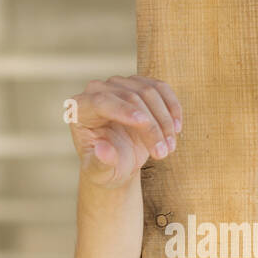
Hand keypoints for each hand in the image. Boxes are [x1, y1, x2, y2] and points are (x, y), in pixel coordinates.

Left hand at [67, 76, 181, 188]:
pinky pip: (161, 89)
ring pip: (149, 92)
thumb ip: (100, 163)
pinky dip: (172, 108)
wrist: (118, 163)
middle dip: (150, 126)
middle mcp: (97, 90)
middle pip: (129, 98)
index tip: (144, 124)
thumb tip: (103, 150)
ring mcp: (120, 84)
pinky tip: (177, 129)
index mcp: (80, 109)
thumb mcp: (100, 173)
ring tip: (169, 148)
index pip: (102, 101)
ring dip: (164, 121)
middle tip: (162, 153)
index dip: (123, 110)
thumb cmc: (104, 168)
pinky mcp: (140, 85)